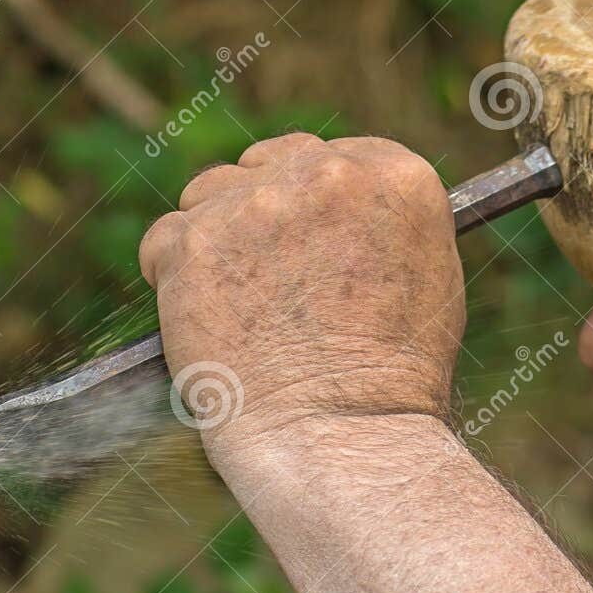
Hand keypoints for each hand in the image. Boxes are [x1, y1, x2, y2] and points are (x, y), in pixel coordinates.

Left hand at [139, 133, 463, 454]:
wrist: (341, 436)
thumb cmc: (393, 380)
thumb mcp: (429, 278)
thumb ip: (382, 223)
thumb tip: (341, 212)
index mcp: (395, 175)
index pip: (332, 156)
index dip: (311, 199)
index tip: (305, 237)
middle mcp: (327, 174)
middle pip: (268, 164)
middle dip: (261, 210)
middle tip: (266, 277)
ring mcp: (255, 205)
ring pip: (209, 193)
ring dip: (215, 237)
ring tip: (236, 304)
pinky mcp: (194, 243)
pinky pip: (164, 240)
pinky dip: (172, 277)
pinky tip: (201, 316)